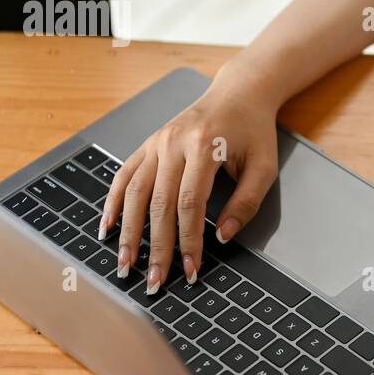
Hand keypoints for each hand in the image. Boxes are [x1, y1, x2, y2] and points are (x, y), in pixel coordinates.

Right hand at [100, 72, 280, 293]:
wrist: (238, 93)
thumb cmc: (254, 131)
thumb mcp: (264, 167)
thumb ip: (246, 203)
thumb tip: (222, 236)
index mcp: (205, 146)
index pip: (190, 203)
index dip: (188, 240)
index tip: (190, 270)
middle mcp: (174, 143)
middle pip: (159, 203)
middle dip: (156, 246)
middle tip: (154, 281)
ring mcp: (157, 142)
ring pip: (136, 192)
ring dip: (129, 232)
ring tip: (126, 264)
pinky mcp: (148, 144)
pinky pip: (125, 175)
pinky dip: (114, 202)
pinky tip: (109, 227)